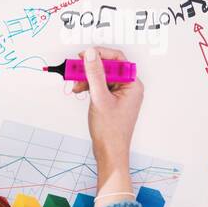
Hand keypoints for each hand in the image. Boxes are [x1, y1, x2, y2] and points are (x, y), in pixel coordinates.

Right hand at [70, 47, 142, 173]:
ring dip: (87, 78)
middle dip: (90, 68)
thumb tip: (91, 54)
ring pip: (102, 76)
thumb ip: (95, 74)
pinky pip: (100, 86)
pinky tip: (79, 90)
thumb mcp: (100, 98)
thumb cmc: (110, 131)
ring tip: (75, 84)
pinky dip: (89, 86)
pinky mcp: (112, 100)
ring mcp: (120, 95)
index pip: (118, 60)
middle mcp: (128, 88)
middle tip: (75, 69)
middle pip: (108, 67)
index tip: (84, 55)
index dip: (100, 55)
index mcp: (132, 85)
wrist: (109, 152)